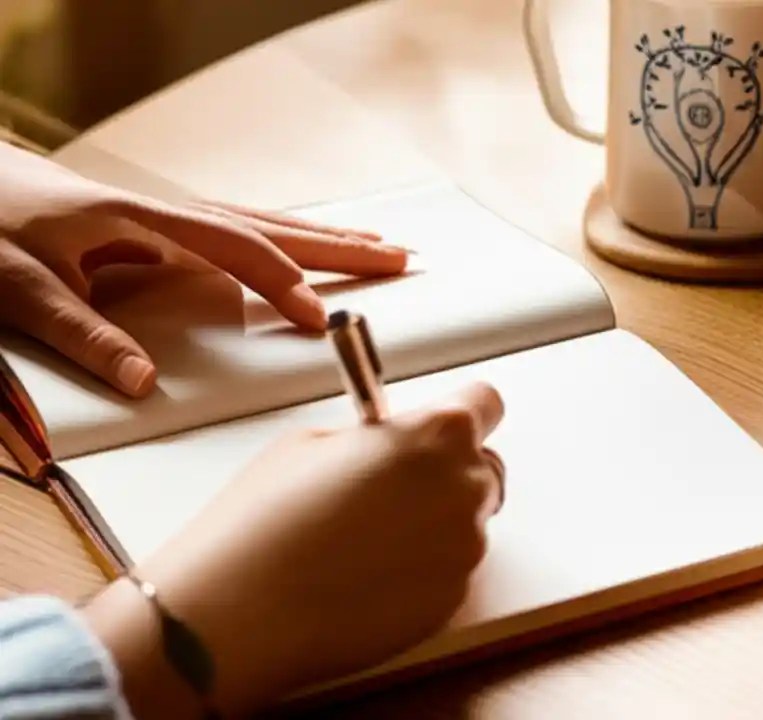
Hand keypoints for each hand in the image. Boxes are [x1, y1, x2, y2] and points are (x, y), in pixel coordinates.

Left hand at [0, 141, 408, 397]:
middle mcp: (170, 213)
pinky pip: (248, 230)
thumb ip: (83, 335)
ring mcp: (173, 217)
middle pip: (273, 226)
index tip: (316, 319)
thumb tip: (146, 381)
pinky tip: (315, 244)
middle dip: (339, 245)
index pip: (234, 249)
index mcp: (143, 220)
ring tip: (380, 247)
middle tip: (399, 258)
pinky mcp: (168, 228)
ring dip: (328, 236)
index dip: (280, 282)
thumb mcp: (22, 287)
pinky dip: (293, 237)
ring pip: (268, 223)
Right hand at [80, 381, 505, 717]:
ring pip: (466, 524)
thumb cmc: (266, 522)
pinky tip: (367, 578)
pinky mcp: (453, 599)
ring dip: (433, 526)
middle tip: (390, 491)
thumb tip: (388, 449)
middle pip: (481, 467)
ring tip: (365, 542)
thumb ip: (376, 438)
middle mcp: (464, 487)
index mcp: (435, 433)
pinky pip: (450, 573)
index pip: (485, 404)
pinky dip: (422, 573)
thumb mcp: (312, 442)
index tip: (439, 428)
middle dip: (446, 474)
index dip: (460, 414)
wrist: (244, 610)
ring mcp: (464, 548)